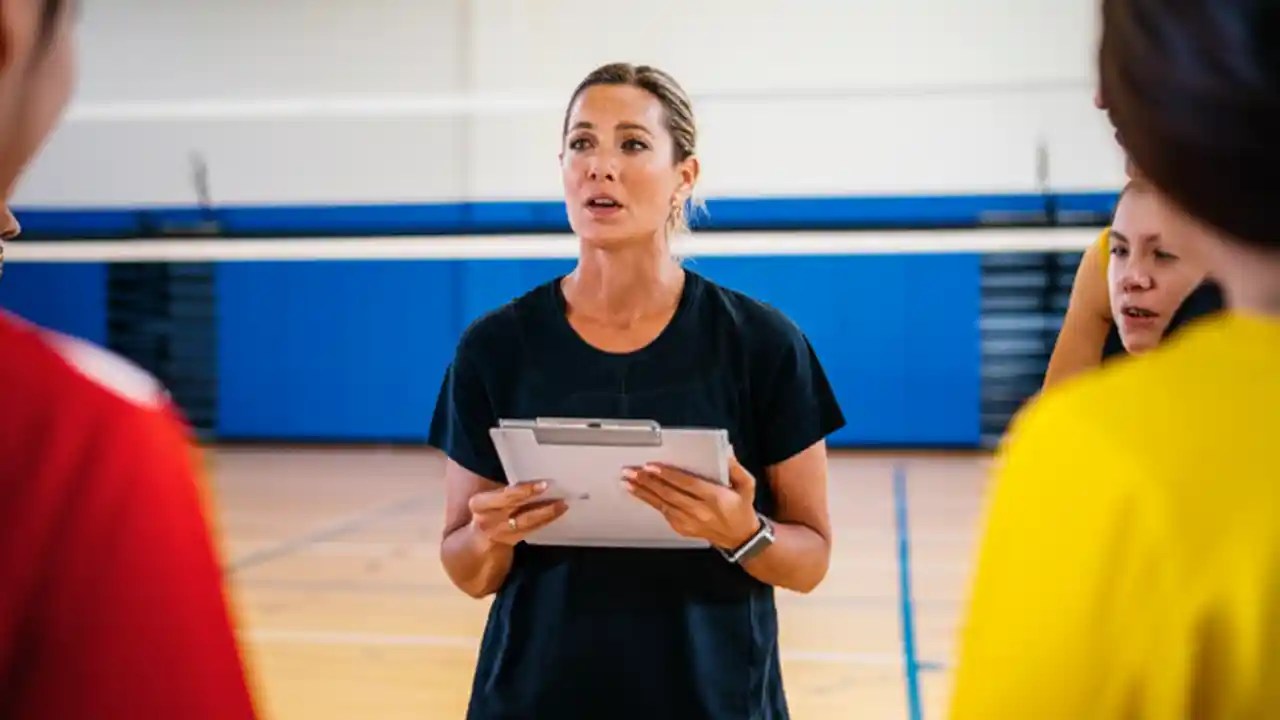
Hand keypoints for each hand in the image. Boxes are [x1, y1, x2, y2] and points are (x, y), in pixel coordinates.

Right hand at [468, 481, 567, 546]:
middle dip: (535, 498)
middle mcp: (488, 518)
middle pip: (515, 507)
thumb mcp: (488, 498)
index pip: (503, 495)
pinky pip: (531, 529)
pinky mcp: (511, 540)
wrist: (480, 541)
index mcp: (479, 503)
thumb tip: (531, 474)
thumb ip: (504, 490)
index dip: (522, 490)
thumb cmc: (487, 511)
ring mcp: (499, 531)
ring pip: (526, 521)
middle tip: (553, 490)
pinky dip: (545, 520)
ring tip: (562, 504)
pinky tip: (557, 513)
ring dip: (546, 512)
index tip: (541, 484)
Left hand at [623, 454, 759, 549]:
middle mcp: (700, 511)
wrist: (740, 537)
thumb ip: (735, 467)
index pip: (686, 484)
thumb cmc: (741, 508)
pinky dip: (651, 502)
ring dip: (643, 493)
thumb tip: (726, 450)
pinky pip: (664, 513)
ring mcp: (689, 522)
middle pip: (669, 495)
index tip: (651, 466)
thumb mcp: (746, 485)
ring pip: (662, 505)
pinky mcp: (682, 529)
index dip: (667, 475)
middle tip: (631, 471)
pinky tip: (639, 493)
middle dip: (648, 482)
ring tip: (628, 482)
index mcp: (714, 498)